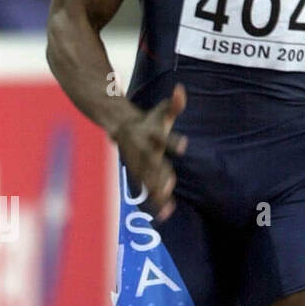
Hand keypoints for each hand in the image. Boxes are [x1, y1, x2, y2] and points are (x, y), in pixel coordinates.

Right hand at [113, 84, 187, 221]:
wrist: (120, 128)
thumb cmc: (148, 122)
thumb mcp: (161, 111)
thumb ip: (174, 104)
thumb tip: (181, 89)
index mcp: (149, 135)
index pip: (162, 138)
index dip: (172, 142)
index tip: (185, 146)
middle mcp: (142, 151)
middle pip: (151, 163)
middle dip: (159, 174)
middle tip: (170, 185)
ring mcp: (138, 164)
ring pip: (147, 180)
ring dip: (156, 193)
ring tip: (167, 207)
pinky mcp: (138, 175)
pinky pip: (147, 190)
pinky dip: (155, 203)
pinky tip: (165, 216)